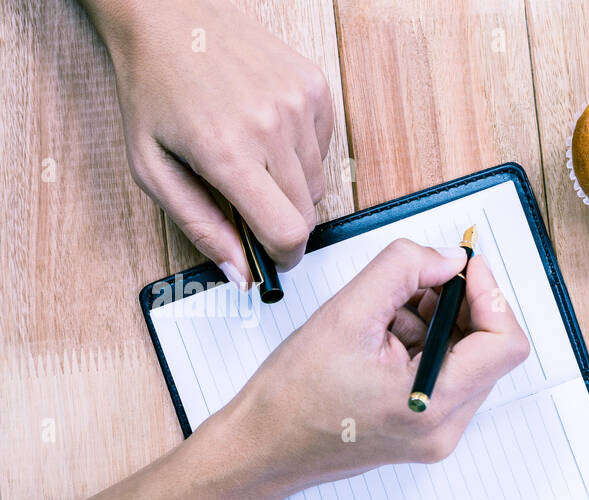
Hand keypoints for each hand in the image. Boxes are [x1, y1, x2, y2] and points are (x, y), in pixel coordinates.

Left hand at [84, 0, 332, 283]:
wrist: (168, 15)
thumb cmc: (154, 89)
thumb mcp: (152, 168)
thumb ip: (199, 226)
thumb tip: (241, 273)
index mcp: (227, 151)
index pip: (286, 231)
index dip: (283, 255)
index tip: (273, 256)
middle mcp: (270, 125)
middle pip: (306, 213)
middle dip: (283, 223)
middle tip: (252, 207)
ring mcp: (299, 102)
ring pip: (318, 184)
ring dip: (291, 187)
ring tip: (254, 161)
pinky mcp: (314, 86)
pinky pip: (324, 148)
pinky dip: (301, 153)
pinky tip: (268, 132)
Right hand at [214, 239, 530, 494]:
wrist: (265, 446)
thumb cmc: (294, 395)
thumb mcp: (346, 314)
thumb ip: (403, 271)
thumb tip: (449, 259)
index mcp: (433, 405)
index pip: (504, 344)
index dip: (490, 296)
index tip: (464, 268)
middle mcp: (445, 428)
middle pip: (489, 350)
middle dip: (459, 306)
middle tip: (418, 283)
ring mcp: (437, 433)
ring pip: (468, 359)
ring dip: (439, 324)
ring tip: (387, 318)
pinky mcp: (426, 430)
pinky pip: (447, 375)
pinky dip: (426, 345)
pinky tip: (384, 340)